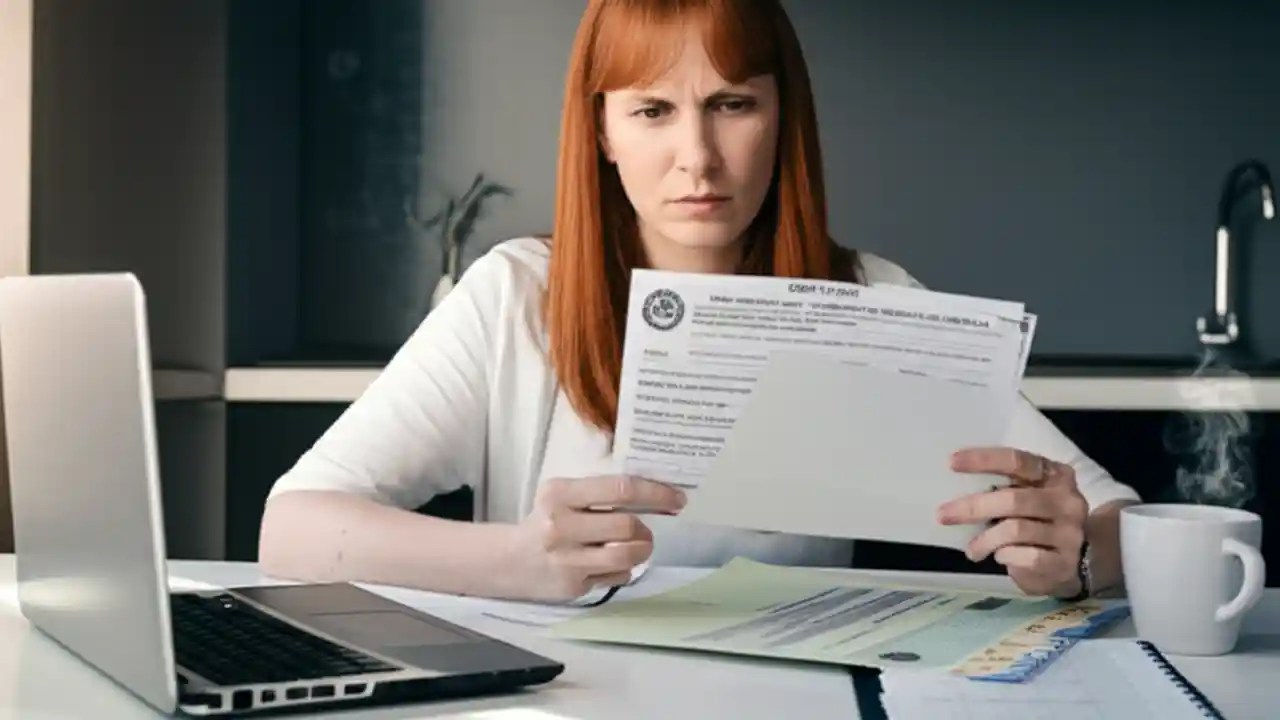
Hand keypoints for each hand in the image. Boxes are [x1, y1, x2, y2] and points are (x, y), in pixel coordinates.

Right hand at [510, 475, 685, 601]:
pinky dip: (625, 569)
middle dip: (645, 528)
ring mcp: (567, 559)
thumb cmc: (545, 520)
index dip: (655, 494)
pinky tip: (614, 563)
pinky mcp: (573, 586)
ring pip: (626, 555)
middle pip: (626, 525)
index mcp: (560, 494)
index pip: (619, 489)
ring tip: (640, 546)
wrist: (508, 560)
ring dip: (643, 550)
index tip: (677, 498)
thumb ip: (599, 492)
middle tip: (646, 529)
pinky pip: (617, 576)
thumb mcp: (562, 495)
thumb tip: (653, 492)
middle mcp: (561, 526)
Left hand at [936, 447, 1087, 596]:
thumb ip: (1005, 488)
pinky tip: (1000, 557)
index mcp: (1055, 475)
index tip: (951, 463)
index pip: (1017, 460)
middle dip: (973, 507)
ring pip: (1015, 530)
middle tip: (943, 515)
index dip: (983, 459)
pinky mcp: (1065, 561)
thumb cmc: (1041, 521)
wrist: (1080, 561)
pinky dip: (1006, 556)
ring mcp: (1069, 532)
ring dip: (985, 540)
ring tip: (972, 549)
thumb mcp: (1029, 496)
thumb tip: (955, 488)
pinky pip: (1027, 556)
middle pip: (1012, 499)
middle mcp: (1067, 500)